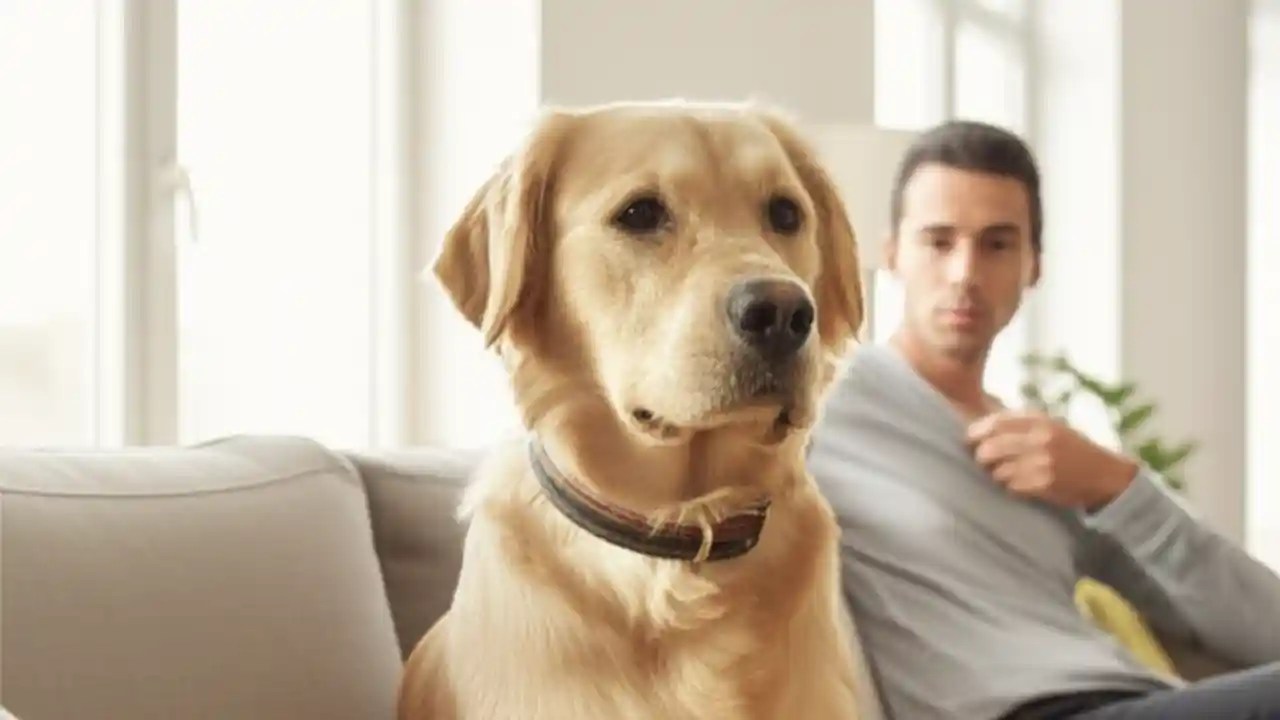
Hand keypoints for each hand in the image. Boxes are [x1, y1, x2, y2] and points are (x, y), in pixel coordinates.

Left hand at [966, 409, 1138, 509]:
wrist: (1104, 475)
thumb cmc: (1068, 449)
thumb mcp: (1047, 426)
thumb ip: (1016, 425)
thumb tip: (974, 428)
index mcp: (1039, 420)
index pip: (994, 423)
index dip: (976, 433)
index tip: (969, 440)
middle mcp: (1040, 439)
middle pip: (989, 449)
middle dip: (981, 457)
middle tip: (985, 461)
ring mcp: (1042, 462)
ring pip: (997, 471)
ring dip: (998, 475)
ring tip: (1010, 473)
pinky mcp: (1043, 484)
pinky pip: (1011, 487)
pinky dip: (1011, 487)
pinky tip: (1023, 484)